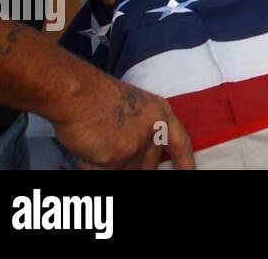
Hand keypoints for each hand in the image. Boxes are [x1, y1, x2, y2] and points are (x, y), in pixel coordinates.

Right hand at [53, 71, 195, 169]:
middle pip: (149, 166)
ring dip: (109, 166)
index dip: (185, 161)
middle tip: (113, 152)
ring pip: (125, 172)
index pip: (181, 143)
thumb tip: (138, 153)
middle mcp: (154, 131)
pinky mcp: (116, 159)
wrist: (78, 92)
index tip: (189, 172)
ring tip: (95, 145)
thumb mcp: (133, 105)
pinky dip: (92, 168)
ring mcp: (136, 147)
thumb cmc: (97, 94)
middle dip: (132, 164)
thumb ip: (142, 127)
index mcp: (161, 114)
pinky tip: (86, 151)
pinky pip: (103, 174)